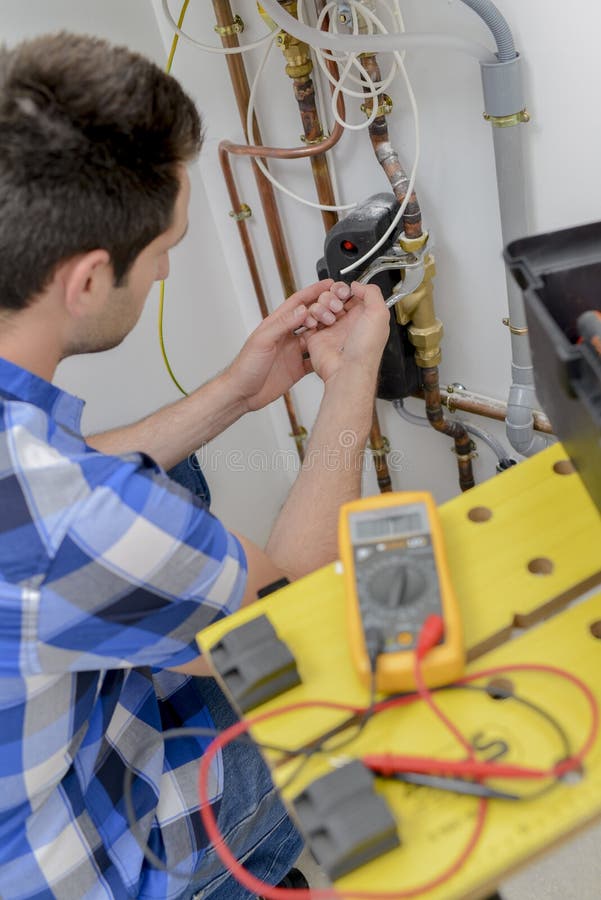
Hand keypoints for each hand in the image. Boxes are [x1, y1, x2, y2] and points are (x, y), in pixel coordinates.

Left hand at [225, 279, 353, 410]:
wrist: (242, 393)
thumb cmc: (245, 366)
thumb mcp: (263, 340)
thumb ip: (282, 325)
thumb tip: (301, 310)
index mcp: (277, 325)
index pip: (298, 303)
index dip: (313, 292)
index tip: (329, 285)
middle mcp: (286, 336)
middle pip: (311, 318)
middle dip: (326, 310)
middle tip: (341, 306)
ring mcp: (293, 352)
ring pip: (316, 337)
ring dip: (329, 332)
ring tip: (344, 325)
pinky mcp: (297, 368)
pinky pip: (315, 358)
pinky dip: (325, 354)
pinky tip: (335, 351)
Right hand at [302, 281, 389, 383]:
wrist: (347, 370)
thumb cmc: (365, 349)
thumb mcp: (379, 314)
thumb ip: (372, 293)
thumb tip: (358, 285)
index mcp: (363, 316)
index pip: (351, 294)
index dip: (345, 289)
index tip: (344, 292)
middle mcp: (347, 322)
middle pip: (332, 297)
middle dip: (331, 296)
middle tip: (336, 306)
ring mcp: (330, 329)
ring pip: (319, 305)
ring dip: (321, 307)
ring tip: (329, 319)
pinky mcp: (315, 336)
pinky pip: (307, 318)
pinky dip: (309, 316)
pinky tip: (316, 323)